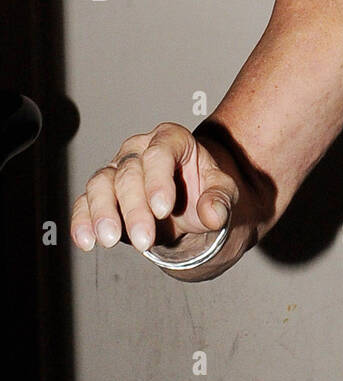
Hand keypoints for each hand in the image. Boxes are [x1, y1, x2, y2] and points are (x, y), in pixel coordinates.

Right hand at [70, 122, 236, 256]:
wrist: (190, 198)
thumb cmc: (206, 186)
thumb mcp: (223, 190)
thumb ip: (220, 199)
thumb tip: (212, 214)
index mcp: (171, 139)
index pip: (159, 154)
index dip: (158, 181)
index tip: (163, 210)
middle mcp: (139, 148)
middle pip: (129, 173)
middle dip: (135, 209)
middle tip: (144, 240)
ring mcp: (117, 168)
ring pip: (100, 184)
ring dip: (103, 213)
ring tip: (109, 240)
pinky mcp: (102, 192)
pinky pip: (85, 202)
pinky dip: (82, 221)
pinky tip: (86, 241)